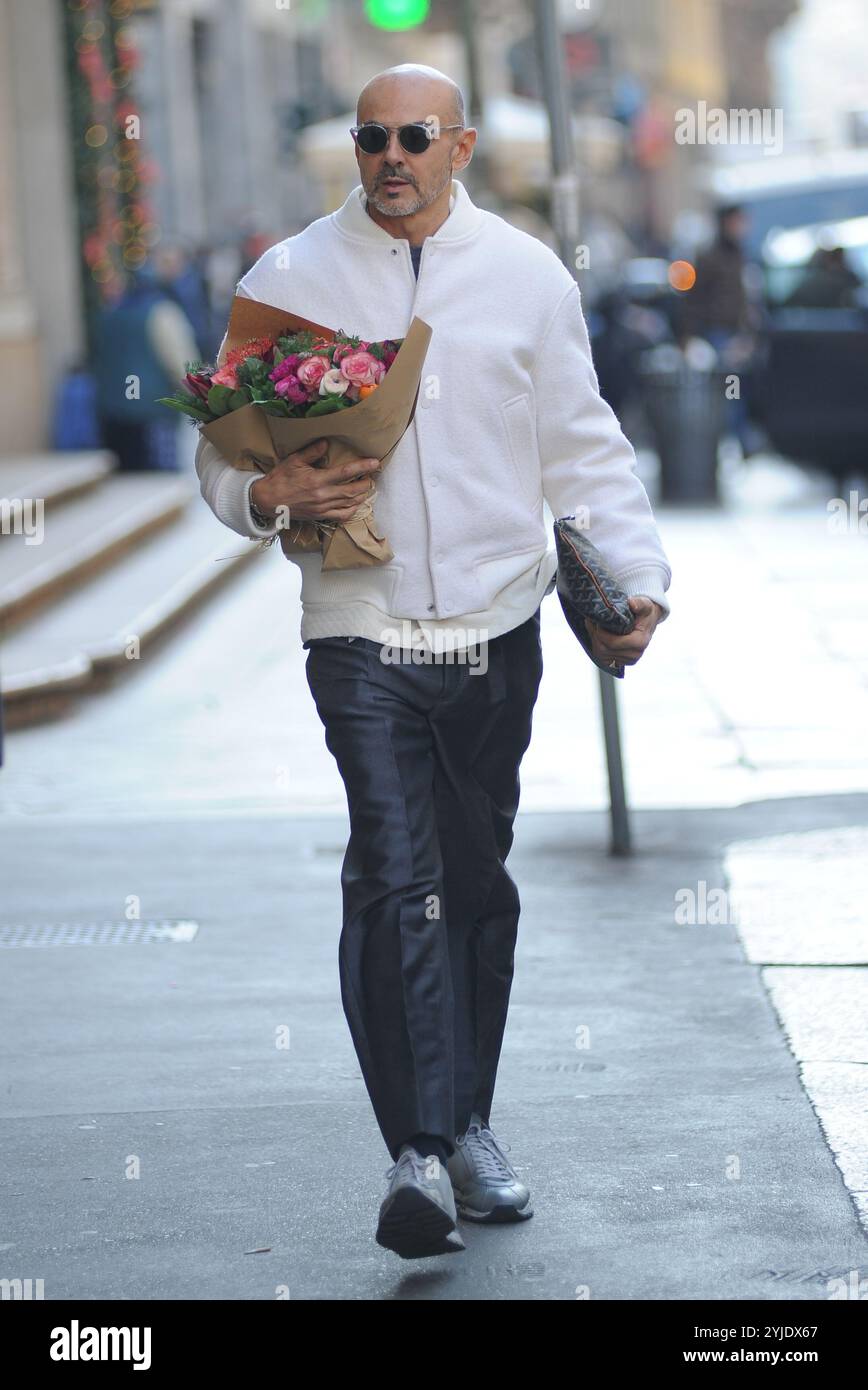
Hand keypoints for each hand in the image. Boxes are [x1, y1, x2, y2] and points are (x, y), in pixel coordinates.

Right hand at [249, 438, 379, 523]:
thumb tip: (327, 442)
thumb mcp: (294, 461)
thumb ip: (312, 452)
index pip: (346, 472)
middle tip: (372, 475)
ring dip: (362, 496)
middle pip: (352, 490)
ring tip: (367, 487)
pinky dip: (352, 510)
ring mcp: (322, 508)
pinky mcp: (320, 516)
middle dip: (366, 482)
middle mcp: (322, 496)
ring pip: (350, 504)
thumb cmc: (280, 479)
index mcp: (317, 480)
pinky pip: (341, 516)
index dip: (362, 467)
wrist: (267, 501)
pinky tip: (356, 504)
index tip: (375, 463)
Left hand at [586, 596, 663, 669]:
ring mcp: (627, 660)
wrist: (648, 622)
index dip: (600, 632)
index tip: (598, 622)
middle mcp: (634, 654)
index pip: (612, 643)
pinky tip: (598, 636)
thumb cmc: (645, 614)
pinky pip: (603, 658)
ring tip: (594, 627)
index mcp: (639, 642)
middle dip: (595, 635)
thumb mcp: (645, 605)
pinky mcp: (621, 662)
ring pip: (601, 655)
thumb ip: (639, 604)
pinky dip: (598, 647)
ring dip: (594, 641)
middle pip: (604, 650)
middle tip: (592, 622)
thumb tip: (632, 603)